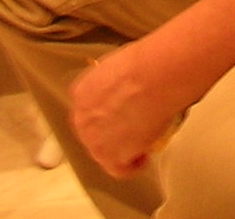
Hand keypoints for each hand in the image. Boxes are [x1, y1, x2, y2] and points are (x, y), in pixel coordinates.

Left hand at [69, 43, 192, 178]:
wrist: (152, 79)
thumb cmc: (144, 66)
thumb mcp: (119, 68)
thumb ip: (114, 85)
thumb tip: (127, 91)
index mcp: (81, 93)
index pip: (89, 112)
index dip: (106, 115)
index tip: (120, 115)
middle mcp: (81, 118)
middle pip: (94, 134)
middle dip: (112, 134)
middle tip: (133, 131)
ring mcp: (93, 140)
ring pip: (105, 154)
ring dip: (122, 151)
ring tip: (142, 145)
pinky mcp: (110, 158)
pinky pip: (120, 170)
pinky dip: (133, 166)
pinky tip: (144, 158)